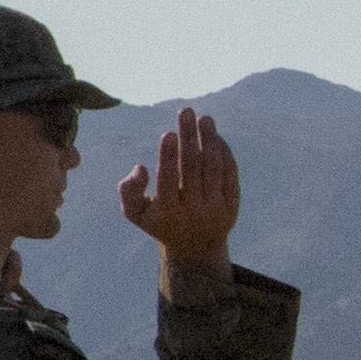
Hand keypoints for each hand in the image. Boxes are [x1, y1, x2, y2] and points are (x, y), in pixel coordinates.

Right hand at [119, 108, 240, 271]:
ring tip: (204, 118)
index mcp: (168, 211)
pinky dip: (223, 153)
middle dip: (190, 137)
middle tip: (186, 111)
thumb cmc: (160, 221)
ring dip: (209, 140)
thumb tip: (141, 167)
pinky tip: (215, 136)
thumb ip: (128, 190)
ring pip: (214, 168)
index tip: (169, 133)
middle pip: (193, 168)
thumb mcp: (136, 212)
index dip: (169, 156)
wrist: (195, 248)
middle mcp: (194, 210)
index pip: (168, 180)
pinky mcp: (232, 204)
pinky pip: (229, 173)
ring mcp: (216, 208)